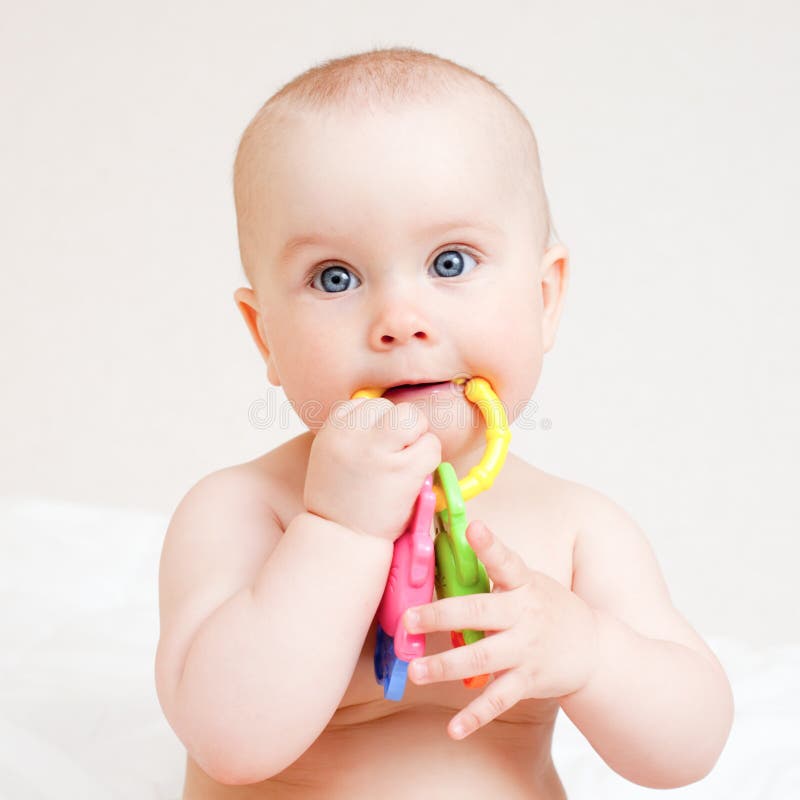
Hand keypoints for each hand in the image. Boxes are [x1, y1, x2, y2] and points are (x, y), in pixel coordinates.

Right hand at [304, 397, 441, 541]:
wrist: (342, 539)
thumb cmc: (339, 500)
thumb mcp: (331, 454)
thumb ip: (351, 431)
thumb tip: (384, 412)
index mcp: (333, 429)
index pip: (366, 404)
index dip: (377, 425)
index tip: (374, 449)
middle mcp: (353, 435)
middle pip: (390, 406)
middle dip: (398, 428)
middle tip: (393, 456)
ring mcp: (379, 451)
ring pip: (414, 418)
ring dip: (417, 438)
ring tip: (405, 463)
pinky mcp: (404, 470)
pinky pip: (432, 446)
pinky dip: (430, 460)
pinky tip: (415, 477)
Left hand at [403, 520, 599, 739]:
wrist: (594, 650)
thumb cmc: (549, 608)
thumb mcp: (529, 584)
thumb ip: (496, 574)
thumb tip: (455, 547)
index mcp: (523, 585)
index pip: (505, 561)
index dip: (489, 545)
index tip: (473, 527)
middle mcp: (524, 615)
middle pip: (479, 613)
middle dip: (441, 616)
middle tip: (408, 620)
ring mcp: (526, 650)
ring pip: (481, 659)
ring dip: (445, 666)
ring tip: (415, 672)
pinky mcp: (528, 681)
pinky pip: (498, 700)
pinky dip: (475, 716)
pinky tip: (454, 729)